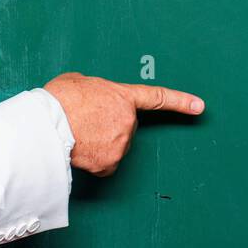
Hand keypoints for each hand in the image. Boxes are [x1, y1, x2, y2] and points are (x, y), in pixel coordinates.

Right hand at [43, 73, 204, 176]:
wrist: (48, 123)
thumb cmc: (59, 100)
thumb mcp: (79, 82)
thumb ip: (96, 90)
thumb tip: (91, 98)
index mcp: (123, 96)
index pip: (158, 97)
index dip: (181, 101)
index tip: (199, 106)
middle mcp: (128, 121)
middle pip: (124, 128)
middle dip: (108, 127)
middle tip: (85, 123)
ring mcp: (121, 144)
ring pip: (114, 147)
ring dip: (100, 144)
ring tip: (78, 135)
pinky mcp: (110, 163)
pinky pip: (105, 164)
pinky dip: (95, 161)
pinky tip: (80, 151)